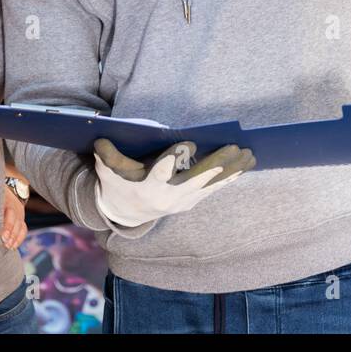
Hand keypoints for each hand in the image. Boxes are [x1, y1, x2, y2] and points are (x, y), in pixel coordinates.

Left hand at [1, 184, 27, 249]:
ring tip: (9, 248)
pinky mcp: (21, 220)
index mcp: (6, 201)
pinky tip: (13, 247)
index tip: (2, 237)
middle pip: (16, 222)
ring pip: (21, 227)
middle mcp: (15, 208)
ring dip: (15, 238)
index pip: (10, 214)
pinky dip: (19, 239)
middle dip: (11, 235)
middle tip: (4, 245)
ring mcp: (20, 214)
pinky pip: (24, 229)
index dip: (7, 226)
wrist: (10, 189)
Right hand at [92, 138, 255, 228]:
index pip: (160, 172)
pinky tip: (247, 164)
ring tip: (250, 154)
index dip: (173, 158)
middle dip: (217, 164)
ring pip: (210, 185)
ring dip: (232, 170)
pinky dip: (230, 176)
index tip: (188, 143)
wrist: (125, 213)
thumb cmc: (117, 183)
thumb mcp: (107, 170)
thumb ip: (107, 155)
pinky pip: (214, 188)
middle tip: (235, 148)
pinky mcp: (192, 201)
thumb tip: (100, 138)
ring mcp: (182, 202)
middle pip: (196, 180)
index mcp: (146, 188)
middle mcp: (167, 198)